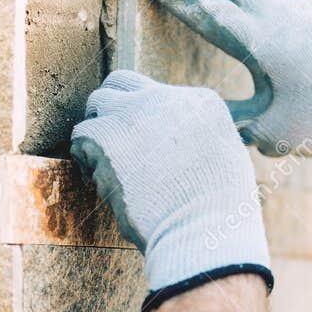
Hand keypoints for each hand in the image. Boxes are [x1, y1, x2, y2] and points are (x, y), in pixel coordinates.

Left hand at [70, 70, 270, 311]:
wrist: (202, 228)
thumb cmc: (219, 210)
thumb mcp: (230, 160)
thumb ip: (207, 140)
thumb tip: (189, 143)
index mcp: (199, 102)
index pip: (159, 94)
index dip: (147, 117)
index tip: (145, 142)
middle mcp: (165, 98)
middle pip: (122, 83)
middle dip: (114, 106)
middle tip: (112, 136)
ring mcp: (132, 113)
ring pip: (98, 103)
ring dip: (98, 130)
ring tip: (103, 160)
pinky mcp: (105, 136)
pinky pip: (81, 136)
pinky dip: (85, 156)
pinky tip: (96, 178)